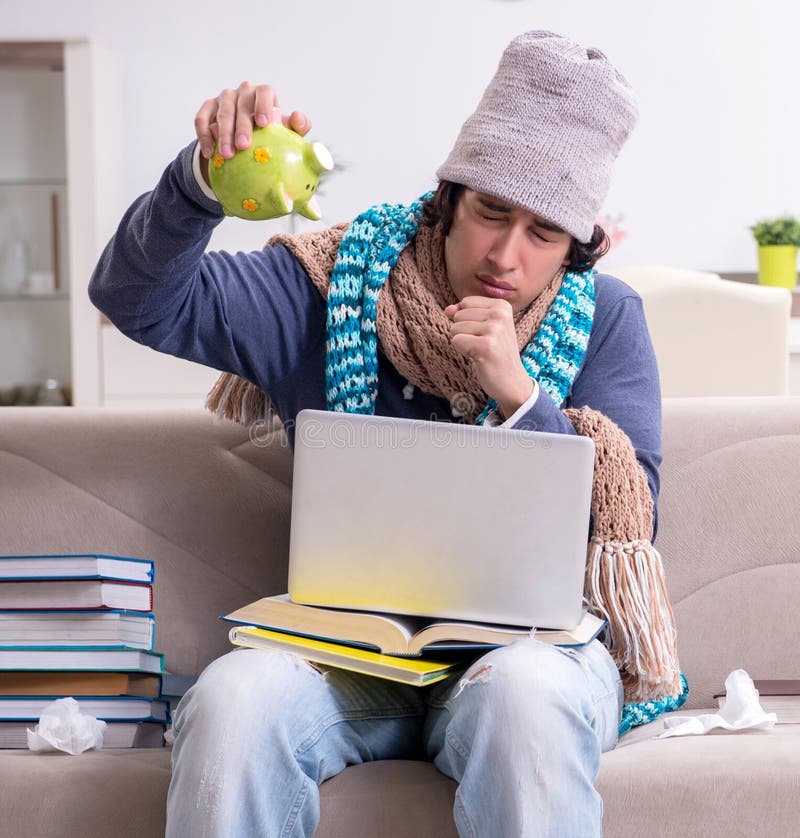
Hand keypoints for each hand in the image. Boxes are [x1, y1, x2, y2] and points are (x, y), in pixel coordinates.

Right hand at [194, 81, 311, 165]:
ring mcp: (224, 98)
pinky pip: (202, 119)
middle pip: (241, 104)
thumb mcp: (286, 132)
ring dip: (223, 134)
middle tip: (243, 146)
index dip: (264, 105)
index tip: (264, 124)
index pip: (265, 92)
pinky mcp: (208, 107)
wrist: (248, 139)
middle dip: (241, 125)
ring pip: (222, 112)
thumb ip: (298, 127)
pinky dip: (204, 135)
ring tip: (227, 155)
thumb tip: (298, 118)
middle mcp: (243, 92)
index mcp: (264, 94)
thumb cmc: (271, 134)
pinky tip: (209, 153)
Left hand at [445, 296, 533, 418]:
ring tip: (481, 350)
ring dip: (464, 342)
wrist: (511, 381)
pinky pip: (456, 341)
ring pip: (455, 328)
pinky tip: (478, 357)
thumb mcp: (485, 327)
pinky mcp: (485, 346)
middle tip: (484, 344)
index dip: (468, 319)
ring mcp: (494, 330)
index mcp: (502, 306)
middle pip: (458, 315)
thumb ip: (465, 313)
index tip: (485, 333)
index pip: (466, 302)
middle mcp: (500, 315)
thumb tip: (448, 309)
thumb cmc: (496, 352)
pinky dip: (463, 351)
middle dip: (464, 331)